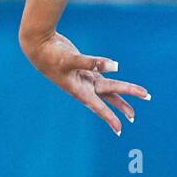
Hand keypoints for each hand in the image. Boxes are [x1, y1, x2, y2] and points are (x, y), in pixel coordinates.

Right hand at [21, 31, 150, 135]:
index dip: (109, 118)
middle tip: (134, 117)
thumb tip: (116, 66)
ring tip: (136, 100)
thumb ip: (93, 63)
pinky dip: (109, 74)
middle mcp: (84, 86)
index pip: (99, 106)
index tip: (120, 129)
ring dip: (122, 93)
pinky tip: (115, 71)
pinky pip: (101, 74)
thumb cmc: (52, 56)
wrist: (39, 47)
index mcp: (80, 90)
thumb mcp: (71, 60)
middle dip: (124, 105)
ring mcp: (85, 77)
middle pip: (110, 96)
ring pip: (108, 87)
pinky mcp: (84, 68)